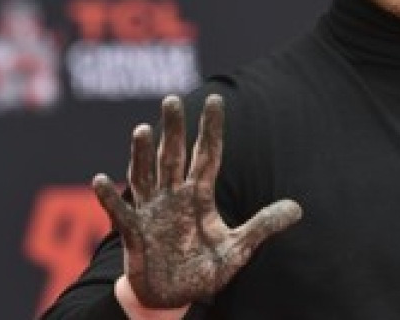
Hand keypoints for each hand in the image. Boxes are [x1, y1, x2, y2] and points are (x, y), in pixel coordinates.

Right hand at [92, 94, 302, 308]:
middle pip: (172, 156)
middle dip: (172, 129)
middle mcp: (173, 196)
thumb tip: (298, 209)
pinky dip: (109, 196)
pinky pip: (120, 212)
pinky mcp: (134, 233)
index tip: (216, 99)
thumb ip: (263, 226)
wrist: (174, 299)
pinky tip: (101, 179)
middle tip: (172, 100)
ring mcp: (151, 212)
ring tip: (141, 130)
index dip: (211, 129)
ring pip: (145, 175)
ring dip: (141, 154)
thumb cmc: (203, 270)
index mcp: (199, 195)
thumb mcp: (238, 249)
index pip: (207, 155)